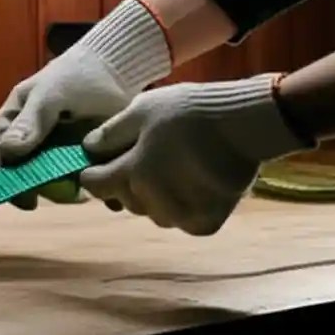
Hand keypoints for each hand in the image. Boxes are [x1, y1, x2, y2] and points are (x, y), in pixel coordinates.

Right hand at [0, 0, 171, 208]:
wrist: (116, 69)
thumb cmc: (76, 76)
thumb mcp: (52, 94)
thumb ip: (32, 122)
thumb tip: (8, 152)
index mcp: (14, 122)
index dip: (3, 177)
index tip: (19, 198)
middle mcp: (31, 142)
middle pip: (26, 174)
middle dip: (43, 186)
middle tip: (66, 191)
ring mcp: (56, 153)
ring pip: (54, 183)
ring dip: (70, 191)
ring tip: (92, 186)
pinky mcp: (82, 160)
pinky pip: (82, 182)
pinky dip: (95, 189)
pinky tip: (110, 194)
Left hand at [78, 75, 313, 235]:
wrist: (246, 123)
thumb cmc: (189, 111)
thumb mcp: (142, 110)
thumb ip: (110, 133)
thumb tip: (88, 149)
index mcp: (132, 174)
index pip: (94, 184)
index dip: (92, 172)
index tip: (99, 163)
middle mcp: (153, 202)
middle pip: (125, 198)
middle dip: (127, 181)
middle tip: (144, 158)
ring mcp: (181, 216)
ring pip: (153, 212)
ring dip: (155, 196)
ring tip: (172, 169)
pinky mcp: (206, 224)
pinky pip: (182, 221)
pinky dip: (183, 207)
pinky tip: (193, 184)